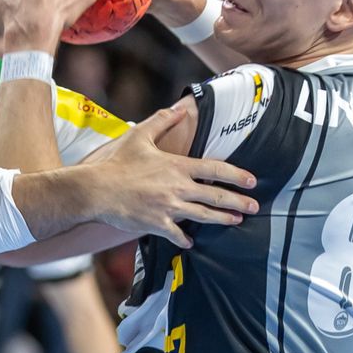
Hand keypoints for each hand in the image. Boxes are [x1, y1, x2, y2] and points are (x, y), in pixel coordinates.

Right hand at [84, 105, 257, 246]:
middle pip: (217, 196)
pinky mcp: (157, 224)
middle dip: (239, 202)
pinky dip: (185, 239)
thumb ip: (162, 120)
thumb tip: (179, 109)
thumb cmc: (118, 162)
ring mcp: (169, 208)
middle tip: (255, 207)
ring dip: (223, 220)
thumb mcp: (140, 135)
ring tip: (236, 221)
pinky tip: (190, 242)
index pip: (216, 170)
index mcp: (177, 166)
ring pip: (204, 216)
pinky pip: (177, 234)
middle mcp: (178, 188)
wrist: (97, 189)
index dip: (237, 175)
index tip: (251, 181)